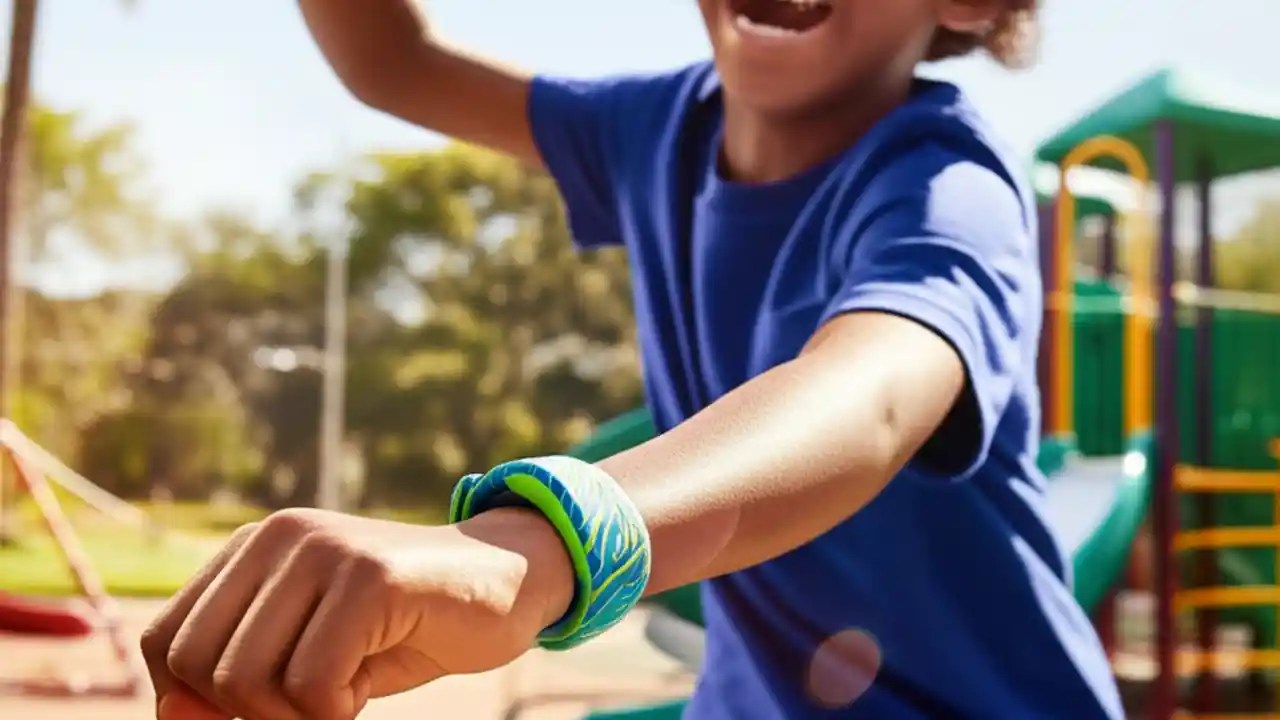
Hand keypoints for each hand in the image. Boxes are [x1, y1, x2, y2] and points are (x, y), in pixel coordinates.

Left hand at [141, 507, 573, 719]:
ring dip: (300, 715)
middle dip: (251, 713)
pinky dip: (340, 709)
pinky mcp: (370, 577)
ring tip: (350, 684)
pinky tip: (375, 676)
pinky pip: (313, 683)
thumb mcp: (309, 654)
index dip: (194, 699)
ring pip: (250, 681)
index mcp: (254, 547)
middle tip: (318, 702)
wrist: (510, 580)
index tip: (262, 712)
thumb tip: (170, 717)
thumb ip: (237, 678)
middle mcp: (279, 536)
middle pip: (201, 667)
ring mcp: (325, 550)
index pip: (167, 640)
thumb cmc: (404, 626)